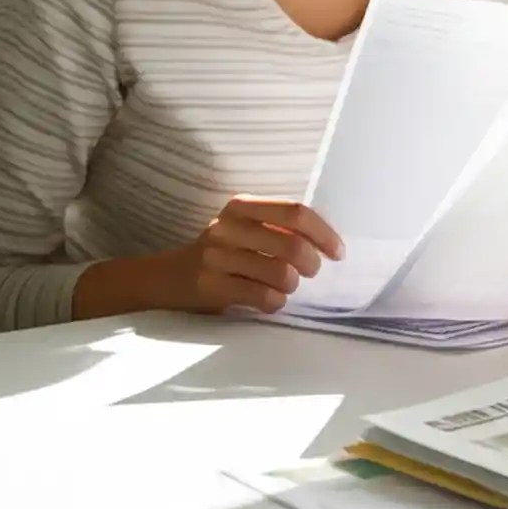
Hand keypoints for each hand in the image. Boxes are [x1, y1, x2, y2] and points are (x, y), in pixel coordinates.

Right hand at [161, 195, 344, 314]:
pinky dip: (275, 302)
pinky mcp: (211, 286)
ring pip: (280, 274)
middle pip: (292, 245)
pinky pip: (263, 297)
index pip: (296, 213)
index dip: (324, 234)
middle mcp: (228, 227)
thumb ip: (279, 228)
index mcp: (242, 206)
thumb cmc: (222, 252)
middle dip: (312, 264)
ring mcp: (217, 256)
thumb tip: (327, 243)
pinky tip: (270, 300)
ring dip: (292, 286)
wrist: (169, 276)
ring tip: (285, 286)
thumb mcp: (245, 229)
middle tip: (310, 271)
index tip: (338, 252)